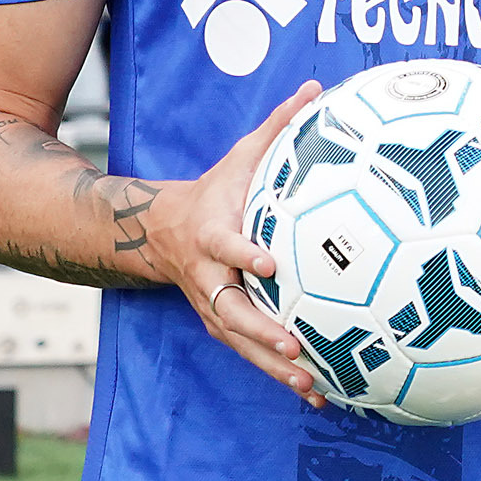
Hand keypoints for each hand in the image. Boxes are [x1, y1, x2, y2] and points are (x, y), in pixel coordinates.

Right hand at [145, 80, 327, 404]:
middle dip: (260, 329)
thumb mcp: (241, 156)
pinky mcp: (223, 325)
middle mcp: (210, 278)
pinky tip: (318, 394)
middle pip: (230, 309)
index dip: (244, 253)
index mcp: (214, 235)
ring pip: (240, 341)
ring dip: (272, 364)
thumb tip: (318, 87)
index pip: (227, 245)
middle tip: (293, 342)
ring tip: (310, 383)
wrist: (161, 230)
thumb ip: (279, 126)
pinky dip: (278, 373)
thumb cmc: (217, 190)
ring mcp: (213, 306)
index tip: (269, 263)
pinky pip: (250, 353)